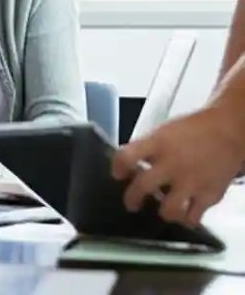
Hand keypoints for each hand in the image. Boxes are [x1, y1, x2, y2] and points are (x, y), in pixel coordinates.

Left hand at [113, 105, 244, 225]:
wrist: (230, 130)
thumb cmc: (195, 129)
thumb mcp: (164, 132)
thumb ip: (147, 149)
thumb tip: (130, 166)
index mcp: (158, 144)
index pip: (126, 157)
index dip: (117, 168)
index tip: (117, 174)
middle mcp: (172, 164)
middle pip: (143, 187)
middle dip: (132, 198)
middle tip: (132, 203)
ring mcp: (191, 182)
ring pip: (169, 209)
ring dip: (162, 212)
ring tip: (163, 210)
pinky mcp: (210, 194)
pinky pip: (193, 216)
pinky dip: (187, 218)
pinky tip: (185, 213)